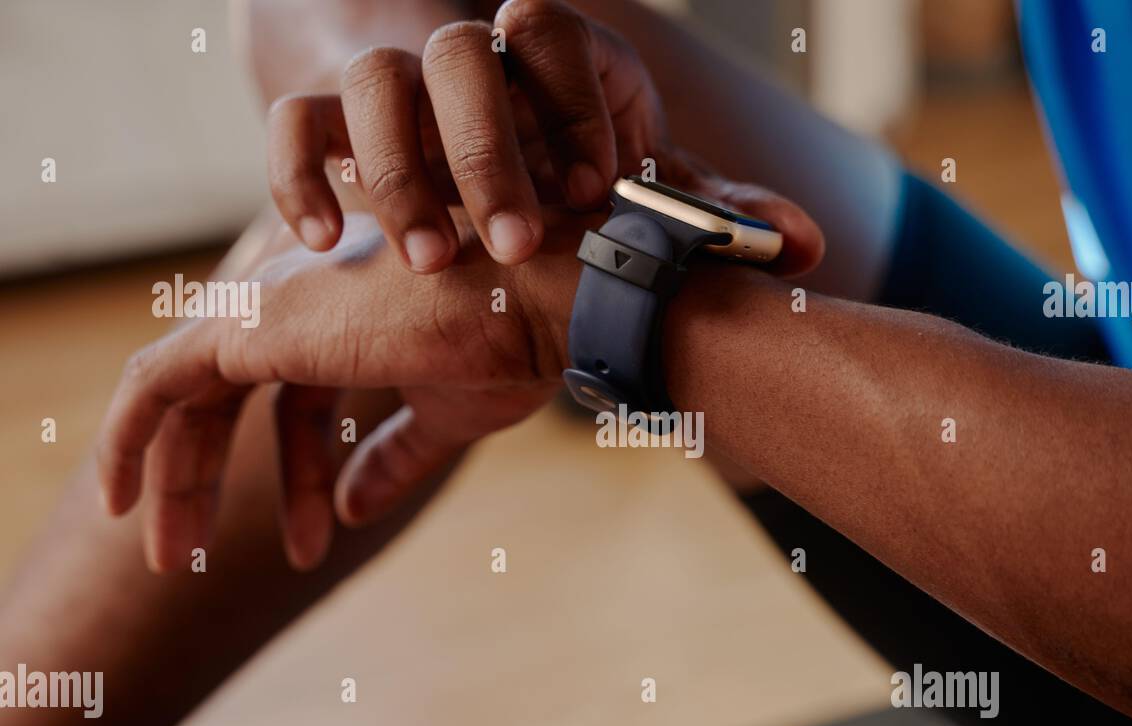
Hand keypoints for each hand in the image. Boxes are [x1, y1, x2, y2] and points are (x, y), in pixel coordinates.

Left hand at [96, 211, 584, 572]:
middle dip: (203, 478)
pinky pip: (156, 386)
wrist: (537, 298)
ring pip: (182, 396)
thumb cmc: (512, 345)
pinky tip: (124, 502)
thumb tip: (353, 510)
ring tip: (170, 559)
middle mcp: (294, 295)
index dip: (299, 473)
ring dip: (172, 479)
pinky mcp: (251, 324)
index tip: (314, 543)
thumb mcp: (446, 417)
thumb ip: (391, 456)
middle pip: (223, 397)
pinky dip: (128, 439)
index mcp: (342, 311)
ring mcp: (269, 304)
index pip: (294, 397)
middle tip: (189, 556)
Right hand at [266, 0, 823, 275]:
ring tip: (430, 260)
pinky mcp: (331, 120)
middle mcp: (470, 55)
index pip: (548, 32)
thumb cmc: (567, 160)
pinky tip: (328, 244)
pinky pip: (295, 123)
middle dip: (483, 148)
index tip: (587, 186)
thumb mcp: (634, 180)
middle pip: (459, 56)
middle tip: (510, 241)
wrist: (466, 127)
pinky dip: (303, 176)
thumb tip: (809, 247)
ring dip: (396, 173)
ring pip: (373, 85)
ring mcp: (395, 82)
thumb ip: (702, 212)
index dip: (567, 101)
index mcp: (550, 55)